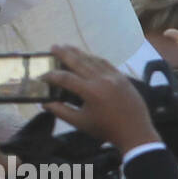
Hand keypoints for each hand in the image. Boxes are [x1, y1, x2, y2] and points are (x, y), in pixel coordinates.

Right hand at [40, 44, 159, 152]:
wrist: (135, 132)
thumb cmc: (105, 129)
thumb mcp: (80, 123)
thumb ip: (61, 111)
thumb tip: (45, 103)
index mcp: (90, 91)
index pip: (65, 78)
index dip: (51, 76)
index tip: (42, 75)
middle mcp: (101, 79)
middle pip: (78, 62)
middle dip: (64, 54)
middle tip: (53, 47)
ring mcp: (113, 76)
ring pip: (92, 60)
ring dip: (78, 52)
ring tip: (67, 47)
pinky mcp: (122, 77)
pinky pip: (105, 63)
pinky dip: (94, 58)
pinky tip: (87, 56)